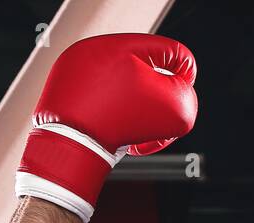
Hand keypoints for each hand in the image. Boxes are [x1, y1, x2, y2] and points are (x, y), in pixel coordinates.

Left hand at [16, 33, 197, 222]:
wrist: (72, 146)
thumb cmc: (121, 124)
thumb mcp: (174, 111)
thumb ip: (187, 97)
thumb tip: (178, 95)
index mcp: (122, 44)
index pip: (172, 51)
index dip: (186, 75)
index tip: (183, 96)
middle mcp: (94, 52)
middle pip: (147, 73)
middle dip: (160, 102)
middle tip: (160, 124)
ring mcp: (76, 72)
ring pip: (125, 91)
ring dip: (140, 115)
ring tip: (139, 135)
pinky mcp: (67, 93)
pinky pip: (102, 103)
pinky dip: (116, 119)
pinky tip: (118, 136)